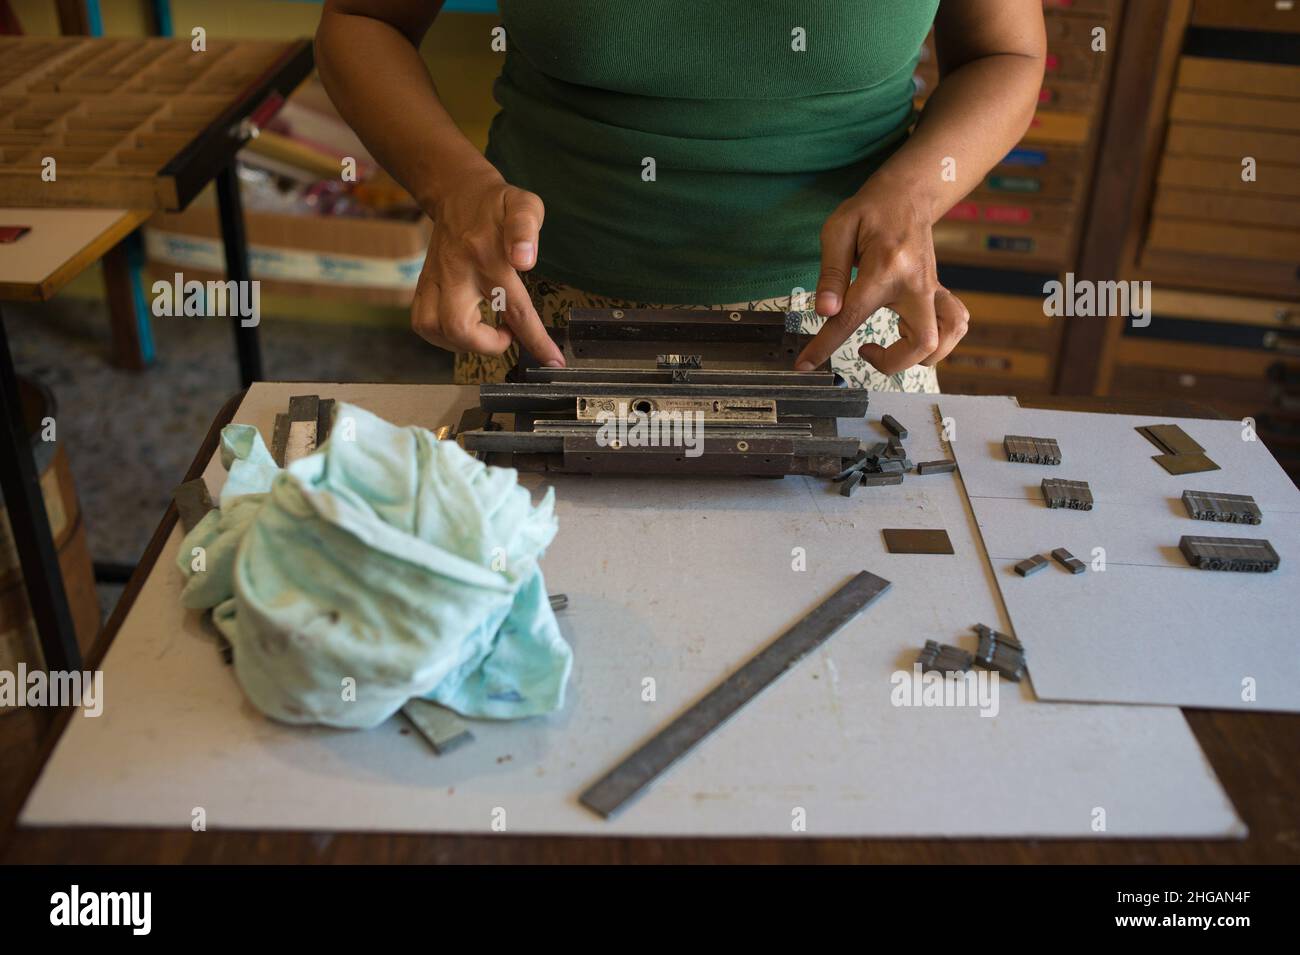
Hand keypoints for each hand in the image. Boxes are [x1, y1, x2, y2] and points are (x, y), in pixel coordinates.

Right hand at [411, 171, 563, 365]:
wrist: (455, 190)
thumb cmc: (496, 203)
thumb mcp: (524, 204)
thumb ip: (527, 229)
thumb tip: (525, 260)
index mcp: (486, 256)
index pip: (514, 309)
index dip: (535, 341)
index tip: (552, 361)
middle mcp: (456, 272)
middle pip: (458, 327)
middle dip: (486, 345)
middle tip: (506, 335)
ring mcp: (435, 278)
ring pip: (432, 328)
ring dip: (460, 343)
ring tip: (484, 334)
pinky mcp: (423, 283)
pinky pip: (421, 322)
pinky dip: (441, 335)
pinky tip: (463, 328)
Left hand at [795, 180, 968, 374]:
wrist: (909, 195)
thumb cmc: (870, 211)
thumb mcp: (838, 230)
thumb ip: (830, 273)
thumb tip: (824, 311)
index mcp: (885, 269)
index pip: (852, 318)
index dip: (826, 346)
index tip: (806, 365)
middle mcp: (916, 284)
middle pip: (923, 343)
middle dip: (891, 363)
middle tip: (864, 350)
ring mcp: (932, 290)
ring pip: (946, 339)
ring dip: (919, 356)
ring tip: (891, 347)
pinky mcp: (938, 294)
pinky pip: (952, 327)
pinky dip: (936, 342)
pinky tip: (906, 334)